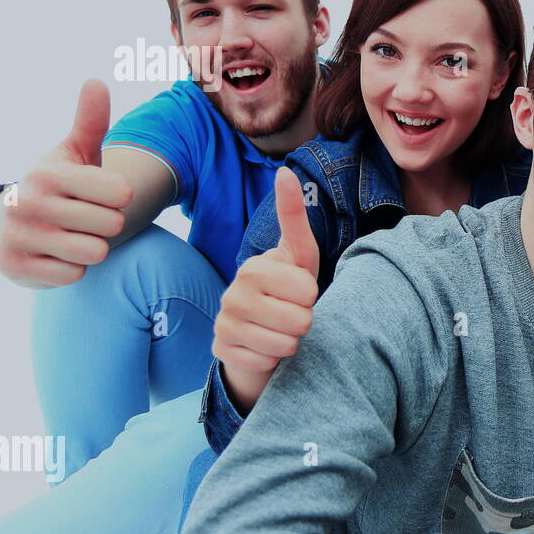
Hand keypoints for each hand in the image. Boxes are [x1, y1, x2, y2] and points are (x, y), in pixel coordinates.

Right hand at [0, 80, 132, 287]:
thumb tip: (95, 80)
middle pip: (112, 225)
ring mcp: (20, 236)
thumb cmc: (59, 186)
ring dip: (92, 247)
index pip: (120, 193)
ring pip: (95, 252)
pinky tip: (55, 253)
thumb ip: (91, 122)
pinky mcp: (17, 267)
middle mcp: (30, 203)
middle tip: (83, 217)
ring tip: (72, 235)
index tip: (101, 194)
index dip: (119, 197)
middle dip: (106, 224)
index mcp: (48, 173)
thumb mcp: (75, 153)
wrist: (11, 225)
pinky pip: (75, 274)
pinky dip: (72, 268)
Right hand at [213, 167, 320, 412]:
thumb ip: (294, 215)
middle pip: (300, 320)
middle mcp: (232, 293)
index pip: (307, 290)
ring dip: (291, 341)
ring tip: (281, 329)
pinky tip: (265, 346)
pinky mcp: (222, 350)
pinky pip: (266, 362)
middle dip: (304, 320)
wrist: (261, 329)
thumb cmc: (288, 287)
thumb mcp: (299, 254)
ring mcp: (223, 323)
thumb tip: (285, 171)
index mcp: (254, 267)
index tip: (299, 290)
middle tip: (292, 313)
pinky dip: (273, 359)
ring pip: (285, 344)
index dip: (311, 295)